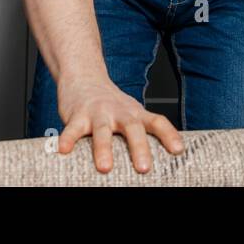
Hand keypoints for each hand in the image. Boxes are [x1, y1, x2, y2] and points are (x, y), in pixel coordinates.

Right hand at [54, 77, 183, 173]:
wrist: (84, 75)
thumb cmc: (111, 104)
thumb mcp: (130, 113)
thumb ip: (141, 132)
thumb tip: (157, 163)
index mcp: (135, 114)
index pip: (157, 122)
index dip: (169, 135)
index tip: (178, 150)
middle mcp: (119, 112)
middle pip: (132, 128)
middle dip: (139, 148)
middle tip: (144, 168)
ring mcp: (98, 113)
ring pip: (102, 130)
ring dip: (103, 148)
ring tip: (105, 167)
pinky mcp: (77, 114)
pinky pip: (72, 128)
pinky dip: (68, 139)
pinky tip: (64, 151)